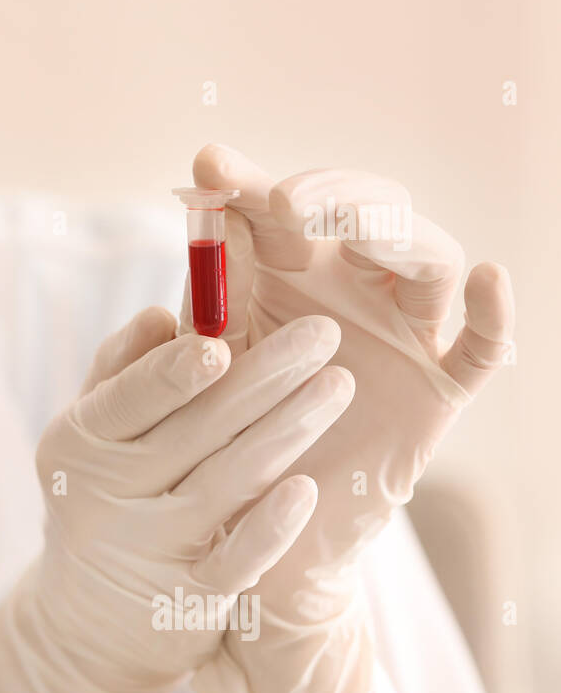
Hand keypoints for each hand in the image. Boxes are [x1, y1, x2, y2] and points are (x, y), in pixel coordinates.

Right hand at [0, 306, 352, 692]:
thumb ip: (122, 374)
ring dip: (287, 430)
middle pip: (192, 432)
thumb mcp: (92, 439)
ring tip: (340, 386)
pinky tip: (308, 489)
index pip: (127, 400)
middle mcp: (105, 496)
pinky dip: (269, 527)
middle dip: (263, 379)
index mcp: (78, 444)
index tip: (221, 344)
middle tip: (324, 334)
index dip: (172, 374)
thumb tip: (161, 313)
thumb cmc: (102, 501)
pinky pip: (236, 560)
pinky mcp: (190, 599)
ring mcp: (148, 549)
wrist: (87, 626)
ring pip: (224, 483)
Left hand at [180, 145, 515, 692]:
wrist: (244, 525)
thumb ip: (202, 299)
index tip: (209, 167)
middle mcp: (349, 286)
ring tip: (354, 231)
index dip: (247, 183)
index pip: (277, 208)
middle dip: (328, 197)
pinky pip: (482, 345)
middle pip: (363, 212)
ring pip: (425, 260)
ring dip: (393, 237)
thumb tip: (200, 221)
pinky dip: (493, 312)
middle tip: (283, 205)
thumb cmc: (211, 432)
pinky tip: (488, 279)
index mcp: (284, 271)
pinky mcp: (438, 385)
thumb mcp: (199, 365)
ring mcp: (402, 330)